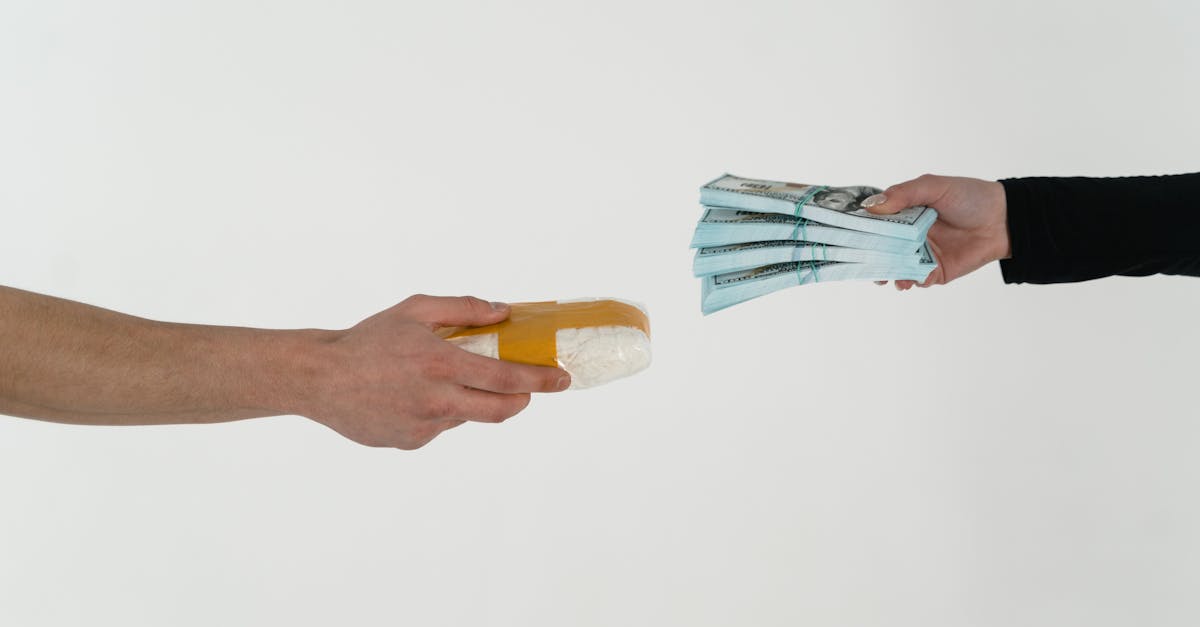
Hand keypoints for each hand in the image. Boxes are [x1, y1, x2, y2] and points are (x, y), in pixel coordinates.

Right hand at [297, 295, 569, 448]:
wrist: (319, 378)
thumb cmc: (367, 340)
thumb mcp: (415, 310)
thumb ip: (463, 309)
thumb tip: (503, 312)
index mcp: (442, 365)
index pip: (507, 379)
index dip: (541, 381)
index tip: (562, 380)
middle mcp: (438, 401)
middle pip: (501, 410)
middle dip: (522, 400)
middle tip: (526, 389)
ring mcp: (424, 426)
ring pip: (467, 416)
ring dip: (469, 400)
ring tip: (438, 379)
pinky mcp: (410, 442)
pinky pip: (439, 427)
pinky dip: (438, 412)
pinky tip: (410, 396)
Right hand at [862, 174, 1009, 289]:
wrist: (1004, 220)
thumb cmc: (970, 197)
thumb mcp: (934, 186)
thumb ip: (903, 194)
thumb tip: (871, 206)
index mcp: (904, 213)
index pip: (874, 222)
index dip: (860, 228)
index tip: (845, 234)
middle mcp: (908, 235)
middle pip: (880, 248)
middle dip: (868, 256)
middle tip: (860, 262)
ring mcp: (920, 254)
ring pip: (894, 267)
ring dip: (886, 273)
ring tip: (885, 276)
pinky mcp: (934, 271)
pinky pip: (915, 279)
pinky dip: (907, 281)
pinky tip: (906, 280)